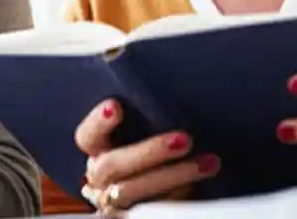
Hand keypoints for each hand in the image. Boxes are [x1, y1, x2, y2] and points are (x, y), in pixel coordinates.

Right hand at [75, 99, 219, 213]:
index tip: (116, 106)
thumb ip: (145, 120)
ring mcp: (114, 202)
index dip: (98, 122)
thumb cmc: (150, 154)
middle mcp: (100, 177)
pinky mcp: (134, 216)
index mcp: (97, 150)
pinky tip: (198, 186)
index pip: (87, 136)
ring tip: (208, 162)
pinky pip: (152, 210)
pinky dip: (177, 197)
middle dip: (149, 152)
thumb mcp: (141, 135)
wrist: (149, 195)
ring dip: (174, 176)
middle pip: (112, 165)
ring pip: (133, 191)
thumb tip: (171, 90)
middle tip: (184, 139)